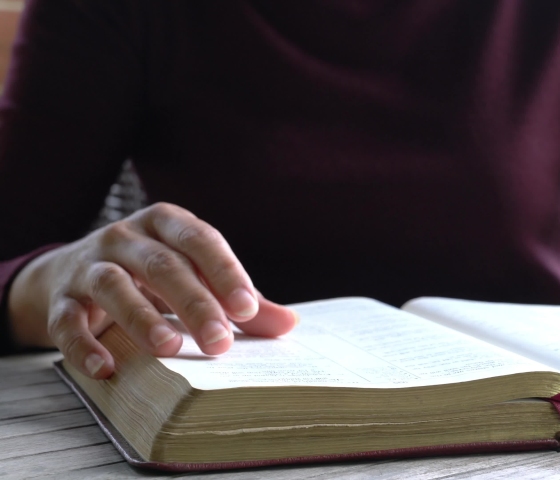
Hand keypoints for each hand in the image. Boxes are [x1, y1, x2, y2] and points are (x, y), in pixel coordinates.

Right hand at [7, 202, 298, 378]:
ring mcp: (88, 266)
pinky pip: (68, 322)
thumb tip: (289, 325)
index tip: (247, 309)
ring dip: (142, 317)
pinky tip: (106, 369)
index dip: (224, 272)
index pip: (200, 240)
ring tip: (169, 348)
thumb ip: (238, 299)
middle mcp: (125, 237)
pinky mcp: (59, 300)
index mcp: (165, 223)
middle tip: (220, 342)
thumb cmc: (151, 276)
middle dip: (194, 304)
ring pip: (113, 285)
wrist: (68, 275)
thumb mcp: (194, 276)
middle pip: (161, 265)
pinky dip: (84, 346)